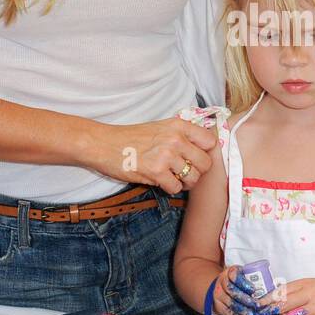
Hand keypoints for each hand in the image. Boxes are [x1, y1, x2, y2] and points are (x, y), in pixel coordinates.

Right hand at [100, 118, 215, 194]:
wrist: (104, 144)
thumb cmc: (131, 137)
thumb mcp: (161, 127)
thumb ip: (182, 135)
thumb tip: (204, 147)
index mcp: (179, 126)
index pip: (211, 141)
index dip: (206, 153)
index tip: (197, 158)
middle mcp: (176, 139)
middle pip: (206, 163)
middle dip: (197, 172)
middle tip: (185, 172)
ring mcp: (166, 155)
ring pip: (193, 178)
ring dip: (184, 182)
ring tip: (172, 178)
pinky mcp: (156, 172)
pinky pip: (176, 188)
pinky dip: (169, 188)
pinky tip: (160, 181)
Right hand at [211, 265, 279, 314]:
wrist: (220, 287)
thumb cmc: (237, 281)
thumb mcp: (243, 274)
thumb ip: (255, 277)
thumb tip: (278, 285)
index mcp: (230, 272)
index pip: (235, 276)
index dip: (244, 283)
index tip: (254, 289)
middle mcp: (222, 283)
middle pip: (234, 292)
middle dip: (247, 301)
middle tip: (258, 306)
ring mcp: (219, 296)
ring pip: (232, 305)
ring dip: (246, 312)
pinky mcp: (219, 307)